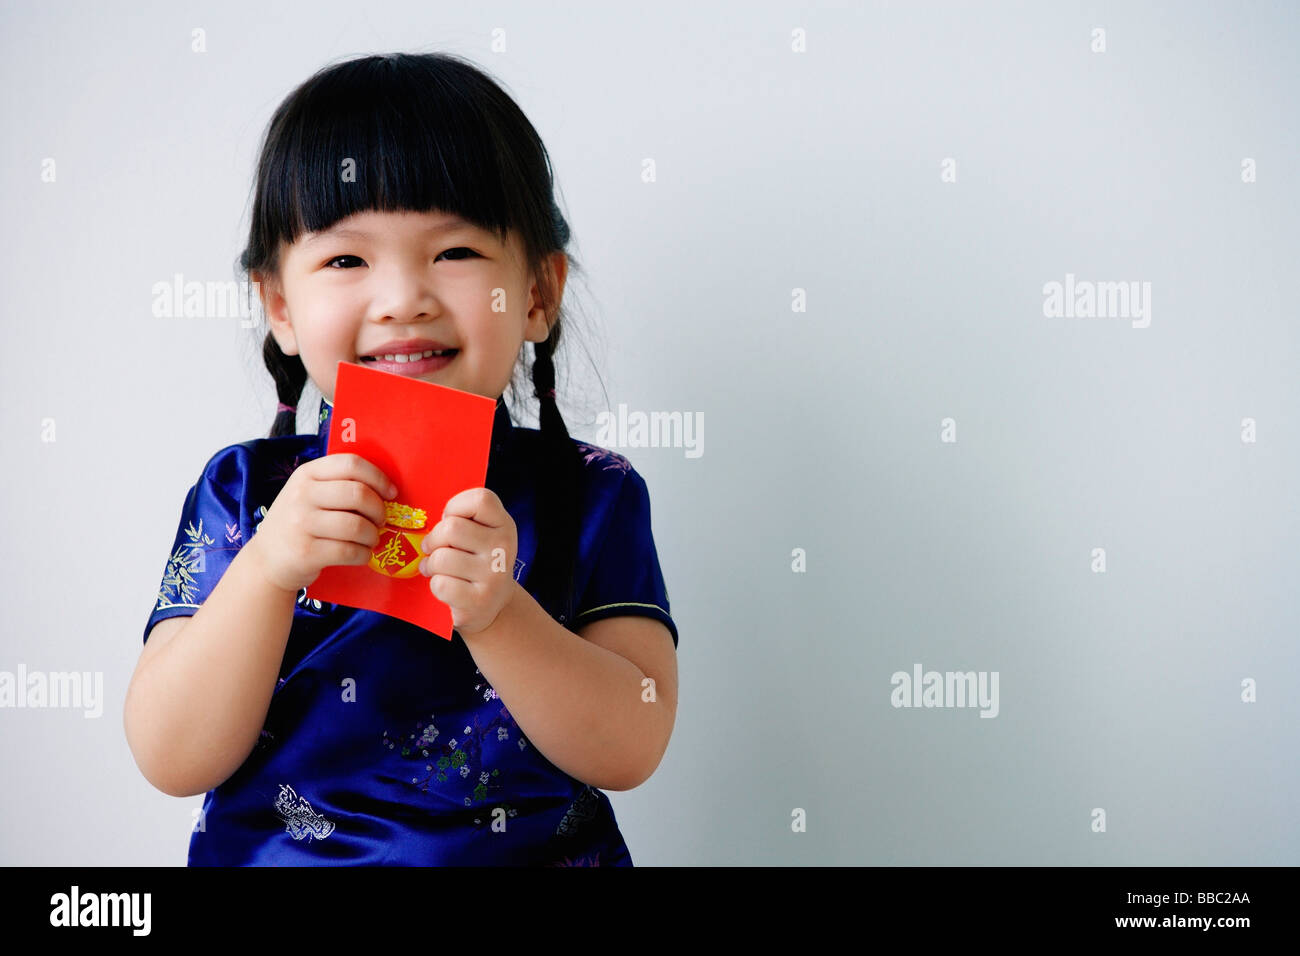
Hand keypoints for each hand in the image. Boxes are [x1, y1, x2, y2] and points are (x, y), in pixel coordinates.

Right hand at [247, 453, 395, 593]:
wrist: (267, 560)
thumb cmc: (299, 524)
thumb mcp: (308, 494)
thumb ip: (338, 485)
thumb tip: (386, 489)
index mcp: (306, 474)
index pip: (351, 464)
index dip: (378, 478)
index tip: (391, 493)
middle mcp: (301, 495)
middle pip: (358, 494)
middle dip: (379, 510)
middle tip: (380, 521)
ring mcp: (301, 524)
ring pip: (357, 525)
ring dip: (373, 536)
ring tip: (370, 540)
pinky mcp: (306, 552)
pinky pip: (350, 551)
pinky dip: (364, 554)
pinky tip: (361, 554)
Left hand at [418, 487, 517, 639]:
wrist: (492, 605)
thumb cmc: (475, 563)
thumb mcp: (480, 535)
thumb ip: (462, 520)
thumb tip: (425, 524)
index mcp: (504, 525)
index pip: (480, 499)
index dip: (455, 506)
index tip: (450, 519)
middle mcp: (503, 548)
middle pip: (451, 528)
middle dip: (434, 540)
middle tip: (434, 548)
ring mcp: (494, 576)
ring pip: (441, 558)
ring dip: (431, 565)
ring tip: (437, 569)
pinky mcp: (479, 601)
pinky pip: (440, 584)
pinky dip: (436, 586)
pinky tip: (446, 587)